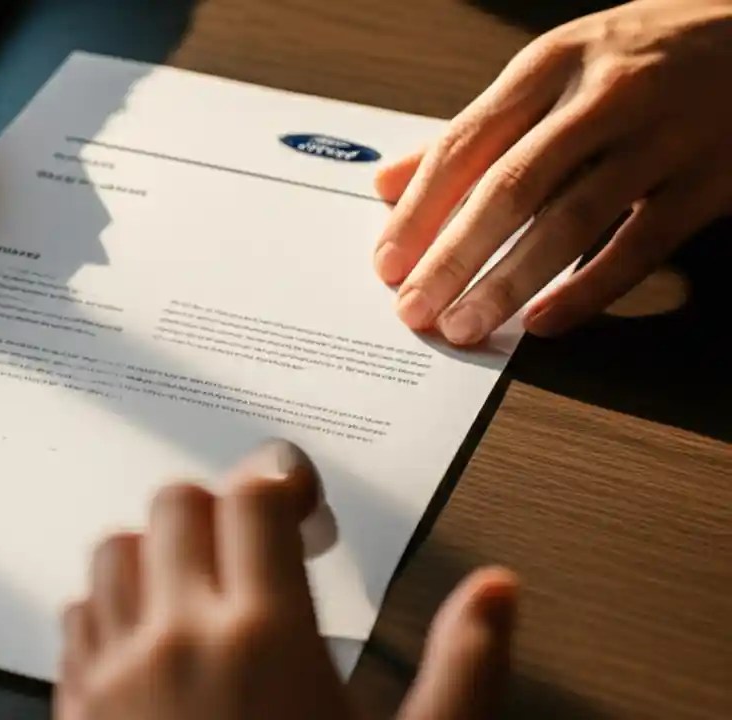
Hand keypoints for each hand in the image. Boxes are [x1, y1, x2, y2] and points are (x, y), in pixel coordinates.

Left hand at [56, 439, 517, 719]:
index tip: (307, 510)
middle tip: (261, 552)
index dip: (283, 479)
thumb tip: (496, 593)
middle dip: (223, 510)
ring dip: (160, 553)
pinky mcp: (73, 707)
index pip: (252, 493)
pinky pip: (75, 616)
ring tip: (204, 594)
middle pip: (176, 502)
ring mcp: (113, 670)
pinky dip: (111, 609)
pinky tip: (153, 647)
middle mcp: (176, 637)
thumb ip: (462, 671)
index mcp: (264, 636)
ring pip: (115, 549)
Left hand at [373, 0, 731, 343]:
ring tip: (464, 325)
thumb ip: (477, 129)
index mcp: (553, 62)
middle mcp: (604, 94)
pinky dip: (586, 289)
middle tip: (412, 308)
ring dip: (507, 281)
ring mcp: (662, 137)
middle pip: (511, 186)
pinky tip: (542, 321)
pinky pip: (638, 246)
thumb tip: (389, 184)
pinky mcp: (709, 180)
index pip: (467, 142)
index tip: (386, 262)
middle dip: (452, 256)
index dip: (421, 209)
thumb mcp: (559, 69)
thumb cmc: (647, 56)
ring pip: (570, 220)